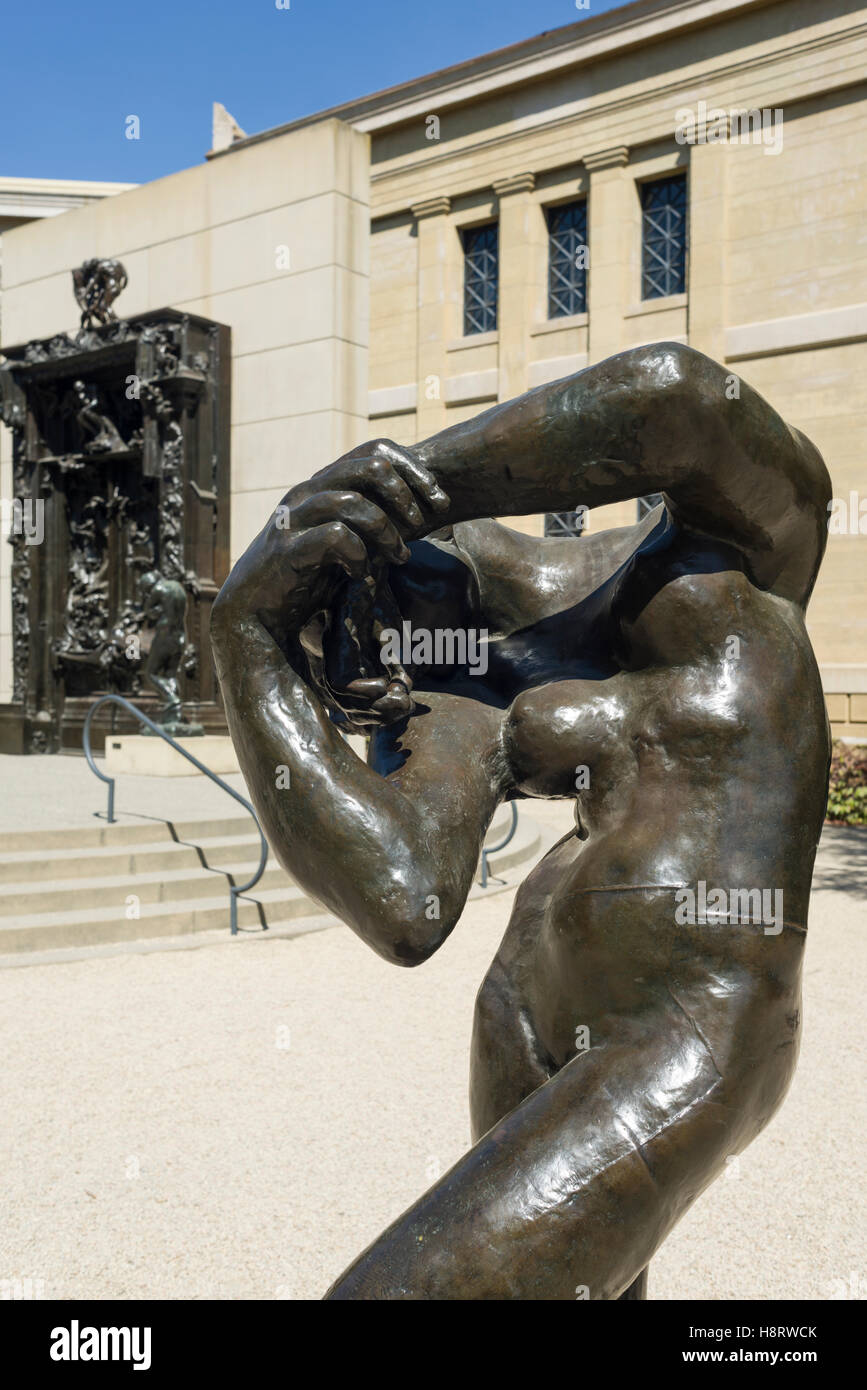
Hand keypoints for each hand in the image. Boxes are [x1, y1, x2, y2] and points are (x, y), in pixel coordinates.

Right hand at [211, 438, 449, 649]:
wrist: (257, 613)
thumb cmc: (308, 576)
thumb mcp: (347, 543)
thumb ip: (374, 524)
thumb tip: (427, 513)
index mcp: (324, 484)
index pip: (376, 451)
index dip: (414, 471)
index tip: (440, 503)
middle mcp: (308, 492)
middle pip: (369, 466)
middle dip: (406, 494)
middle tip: (422, 525)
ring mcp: (295, 518)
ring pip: (352, 501)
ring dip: (387, 531)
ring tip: (400, 557)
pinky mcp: (287, 549)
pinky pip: (334, 537)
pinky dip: (358, 556)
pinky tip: (362, 575)